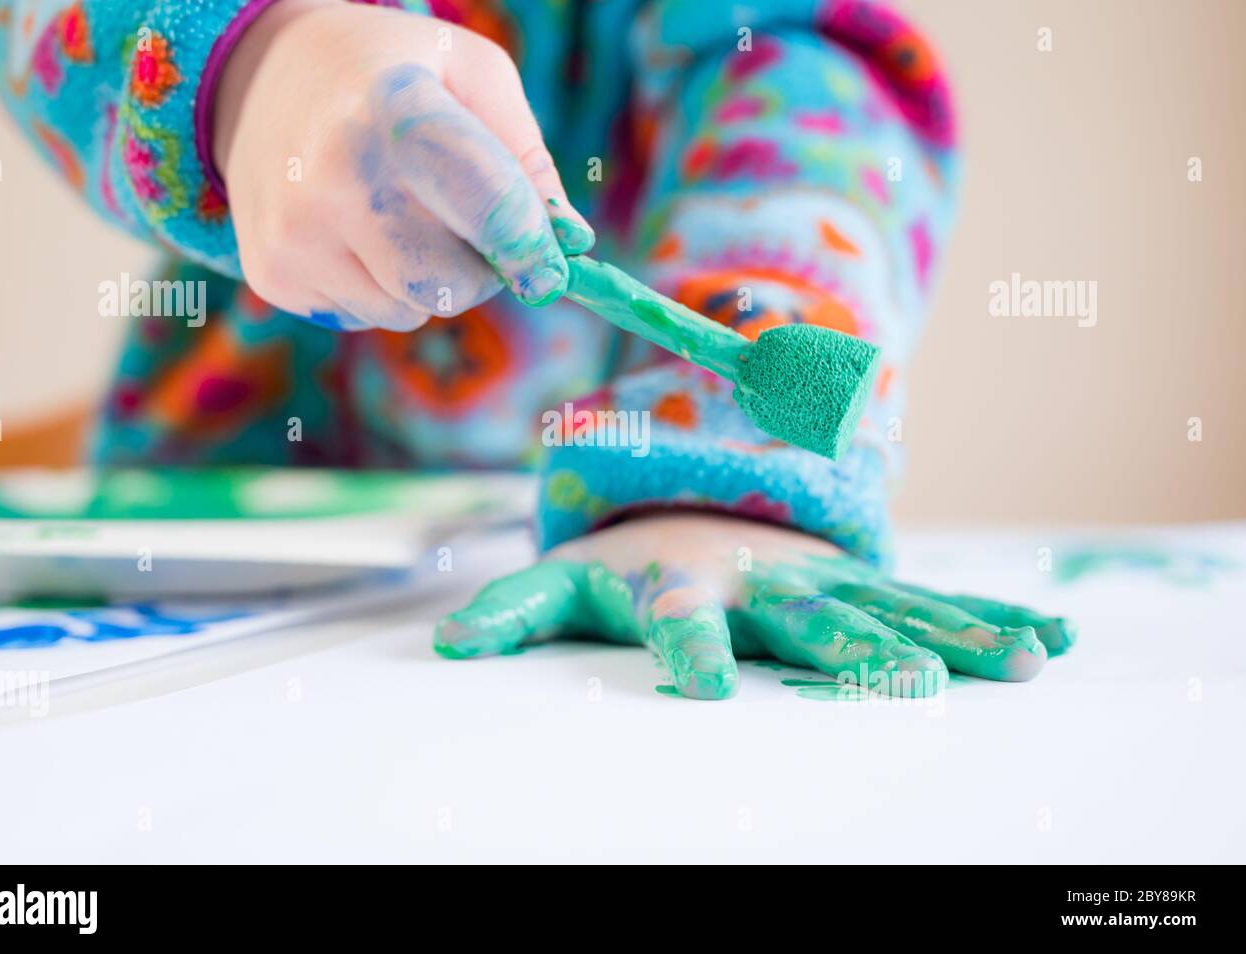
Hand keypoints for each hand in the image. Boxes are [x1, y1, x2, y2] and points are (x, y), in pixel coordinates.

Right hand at [213, 0, 592, 329]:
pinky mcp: (273, 274)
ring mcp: (294, 232)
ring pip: (407, 312)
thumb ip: (527, 159)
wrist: (259, 76)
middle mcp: (334, 175)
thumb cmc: (392, 73)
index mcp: (395, 108)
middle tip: (464, 229)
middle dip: (476, 272)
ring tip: (395, 216)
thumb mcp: (470, 76)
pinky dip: (376, 287)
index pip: (486, 205)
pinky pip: (362, 317)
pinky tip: (350, 230)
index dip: (529, 249)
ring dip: (425, 282)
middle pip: (447, 285)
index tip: (549, 272)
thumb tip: (569, 243)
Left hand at [435, 513, 1075, 699]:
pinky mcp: (856, 583)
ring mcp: (816, 579)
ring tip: (1020, 662)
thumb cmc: (623, 560)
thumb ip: (509, 613)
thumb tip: (440, 647)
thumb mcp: (561, 585)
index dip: (687, 648)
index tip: (702, 692)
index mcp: (681, 583)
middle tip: (912, 687)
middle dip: (861, 650)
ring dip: (954, 635)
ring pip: (889, 607)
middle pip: (809, 617)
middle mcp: (759, 579)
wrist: (692, 507)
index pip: (678, 616)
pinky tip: (1050, 643)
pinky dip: (986, 619)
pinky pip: (925, 600)